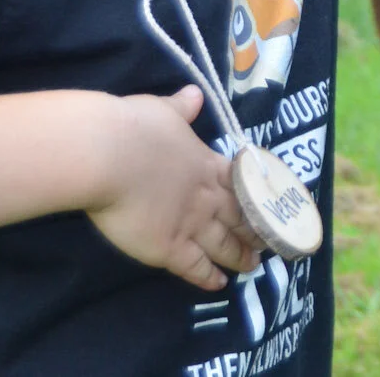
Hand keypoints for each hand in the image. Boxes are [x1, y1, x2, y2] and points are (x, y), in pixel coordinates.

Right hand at [86, 86, 261, 289]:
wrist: (107, 156)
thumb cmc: (132, 129)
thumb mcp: (162, 111)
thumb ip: (181, 108)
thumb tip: (193, 94)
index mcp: (206, 163)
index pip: (240, 183)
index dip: (256, 196)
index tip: (270, 204)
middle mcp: (206, 195)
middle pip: (239, 216)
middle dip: (256, 230)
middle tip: (272, 241)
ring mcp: (191, 223)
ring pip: (224, 244)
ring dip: (240, 256)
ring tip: (254, 266)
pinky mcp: (169, 248)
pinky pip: (195, 266)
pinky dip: (208, 277)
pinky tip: (219, 285)